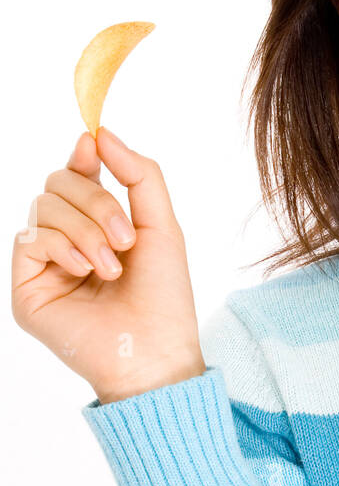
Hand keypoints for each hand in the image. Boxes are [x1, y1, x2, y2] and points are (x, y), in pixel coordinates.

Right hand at [11, 129, 206, 402]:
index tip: (92, 146)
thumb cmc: (164, 297)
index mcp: (100, 225)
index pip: (79, 174)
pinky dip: (62, 245)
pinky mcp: (27, 287)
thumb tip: (100, 133)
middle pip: (58, 182)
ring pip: (43, 205)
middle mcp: (69, 240)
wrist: (155, 351)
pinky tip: (85, 271)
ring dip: (84, 229)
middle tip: (126, 238)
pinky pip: (28, 237)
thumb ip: (139, 174)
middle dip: (96, 201)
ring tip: (111, 266)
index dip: (84, 156)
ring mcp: (45, 264)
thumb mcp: (162, 224)